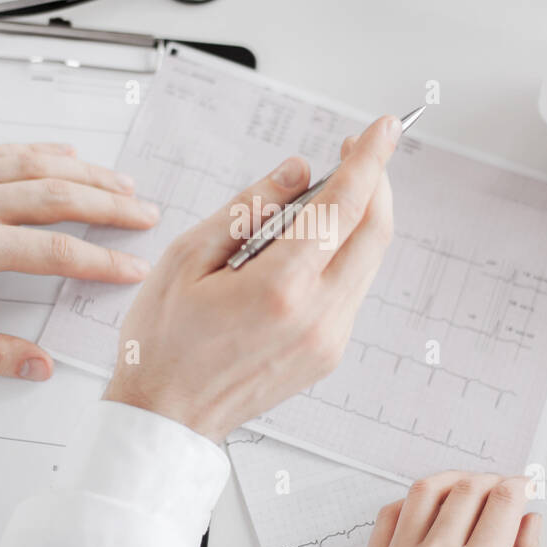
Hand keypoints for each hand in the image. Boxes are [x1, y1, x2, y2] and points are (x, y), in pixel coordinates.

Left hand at [0, 143, 157, 379]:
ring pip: (33, 164)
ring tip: (120, 182)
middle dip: (108, 205)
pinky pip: (0, 151)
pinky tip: (62, 155)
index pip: (53, 250)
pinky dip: (38, 151)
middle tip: (144, 214)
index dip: (100, 261)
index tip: (131, 268)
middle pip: (56, 196)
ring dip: (83, 172)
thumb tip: (36, 365)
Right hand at [102, 116, 399, 442]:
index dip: (369, 158)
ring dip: (359, 219)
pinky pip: (352, 289)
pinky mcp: (330, 353)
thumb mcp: (188, 257)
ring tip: (317, 201)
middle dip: (375, 181)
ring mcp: (330, 339)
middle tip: (355, 151)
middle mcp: (318, 316)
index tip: (383, 127)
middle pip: (375, 232)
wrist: (167, 418)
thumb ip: (248, 206)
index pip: (345, 206)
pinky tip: (307, 247)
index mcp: (281, 288)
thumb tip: (298, 171)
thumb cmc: (162, 341)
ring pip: (369, 261)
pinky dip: (343, 254)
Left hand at [349, 473, 541, 546]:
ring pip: (425, 491)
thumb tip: (531, 522)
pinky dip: (411, 499)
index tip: (524, 487)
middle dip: (490, 481)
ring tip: (466, 487)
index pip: (503, 501)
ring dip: (452, 480)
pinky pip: (389, 513)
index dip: (519, 486)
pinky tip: (427, 506)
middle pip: (467, 489)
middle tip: (501, 489)